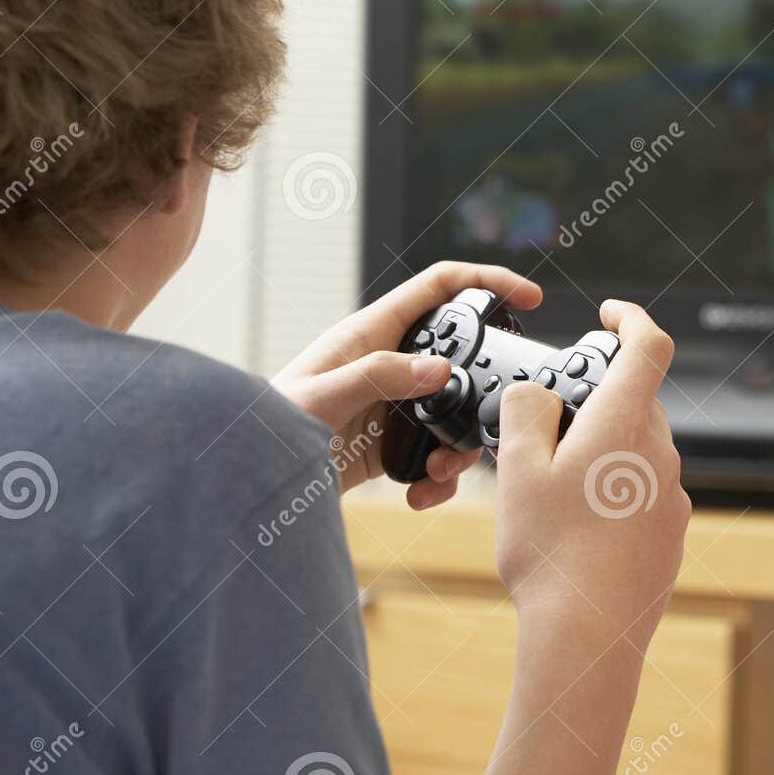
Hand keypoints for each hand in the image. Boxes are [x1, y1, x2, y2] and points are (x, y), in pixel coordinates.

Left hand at [272, 261, 541, 510]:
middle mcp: (387, 364)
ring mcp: (393, 405)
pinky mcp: (392, 444)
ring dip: (459, 447)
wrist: (246, 482)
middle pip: (460, 357)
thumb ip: (381, 376)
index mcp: (370, 334)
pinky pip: (436, 453)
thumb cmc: (264, 428)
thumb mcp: (322, 396)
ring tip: (440, 473)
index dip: (487, 282)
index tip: (528, 296)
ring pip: (455, 413)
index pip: (440, 288)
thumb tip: (441, 369)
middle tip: (496, 418)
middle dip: (483, 391)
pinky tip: (420, 493)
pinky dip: (438, 477)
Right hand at [490, 300, 689, 651]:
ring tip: (553, 487)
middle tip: (549, 424)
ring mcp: (671, 497)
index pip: (648, 346)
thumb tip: (540, 393)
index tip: (609, 314)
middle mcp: (660, 454)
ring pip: (639, 449)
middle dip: (598, 398)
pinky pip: (644, 492)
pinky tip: (577, 528)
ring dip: (604, 449)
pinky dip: (615, 490)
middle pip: (637, 401)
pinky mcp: (670, 534)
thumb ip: (527, 411)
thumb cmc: (550, 552)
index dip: (631, 318)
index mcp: (626, 424)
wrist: (588, 637)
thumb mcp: (517, 470)